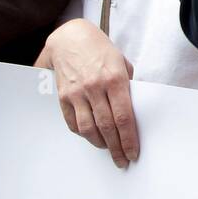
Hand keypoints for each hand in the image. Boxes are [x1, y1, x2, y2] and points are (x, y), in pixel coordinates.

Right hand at [37, 18, 138, 167]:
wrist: (69, 38)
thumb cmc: (99, 49)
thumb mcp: (121, 62)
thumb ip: (128, 86)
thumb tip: (135, 109)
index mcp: (114, 78)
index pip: (124, 116)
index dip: (129, 139)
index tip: (133, 152)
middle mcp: (95, 87)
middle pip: (108, 127)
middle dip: (117, 148)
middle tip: (123, 160)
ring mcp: (77, 92)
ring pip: (89, 128)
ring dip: (100, 144)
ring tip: (109, 150)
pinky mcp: (63, 96)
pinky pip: (73, 123)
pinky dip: (83, 134)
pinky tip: (92, 137)